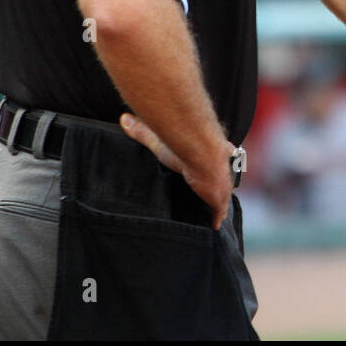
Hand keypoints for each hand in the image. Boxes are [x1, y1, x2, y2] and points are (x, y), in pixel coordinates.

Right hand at [119, 113, 233, 229]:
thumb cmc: (183, 144)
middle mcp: (220, 169)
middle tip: (208, 192)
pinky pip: (219, 211)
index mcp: (212, 153)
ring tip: (210, 211)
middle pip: (219, 179)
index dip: (212, 166)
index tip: (208, 171)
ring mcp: (222, 185)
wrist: (202, 151)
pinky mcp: (219, 198)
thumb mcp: (159, 141)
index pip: (214, 160)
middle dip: (216, 185)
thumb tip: (123, 119)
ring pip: (220, 195)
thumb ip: (143, 132)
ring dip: (216, 202)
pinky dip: (216, 218)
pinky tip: (213, 226)